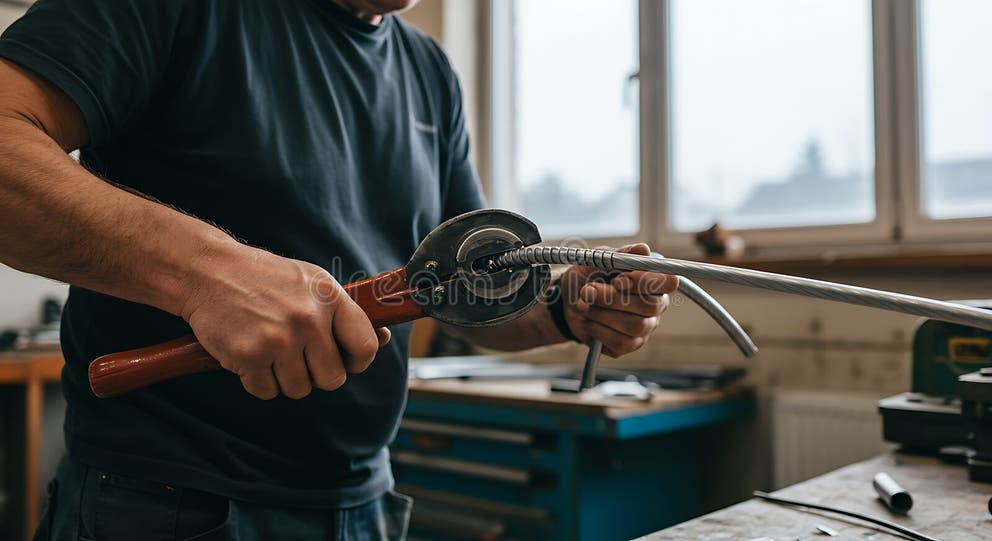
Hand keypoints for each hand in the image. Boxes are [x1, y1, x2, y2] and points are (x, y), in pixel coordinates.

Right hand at [178, 242, 389, 399]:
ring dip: (285, 378)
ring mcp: (278, 339)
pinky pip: (267, 392)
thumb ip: (345, 313)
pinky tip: (251, 355)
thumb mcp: (312, 282)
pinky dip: (258, 381)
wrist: (208, 271)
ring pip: (299, 389)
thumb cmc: (265, 279)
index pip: (366, 346)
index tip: (345, 359)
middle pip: (332, 379)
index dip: (358, 360)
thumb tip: (384, 338)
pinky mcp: (249, 356)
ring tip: (271, 350)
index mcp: (330, 298)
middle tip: (298, 355)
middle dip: (316, 374)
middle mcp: (308, 319)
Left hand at [558, 243, 677, 356]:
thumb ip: (621, 255)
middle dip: (616, 298)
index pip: (668, 282)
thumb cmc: (588, 275)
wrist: (566, 299)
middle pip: (650, 306)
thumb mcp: (599, 259)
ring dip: (603, 313)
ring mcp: (644, 328)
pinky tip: (586, 320)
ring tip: (582, 303)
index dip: (645, 282)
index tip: (618, 279)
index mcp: (654, 281)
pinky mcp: (628, 345)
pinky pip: (621, 342)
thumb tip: (643, 250)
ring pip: (635, 326)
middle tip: (589, 290)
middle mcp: (654, 305)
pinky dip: (598, 329)